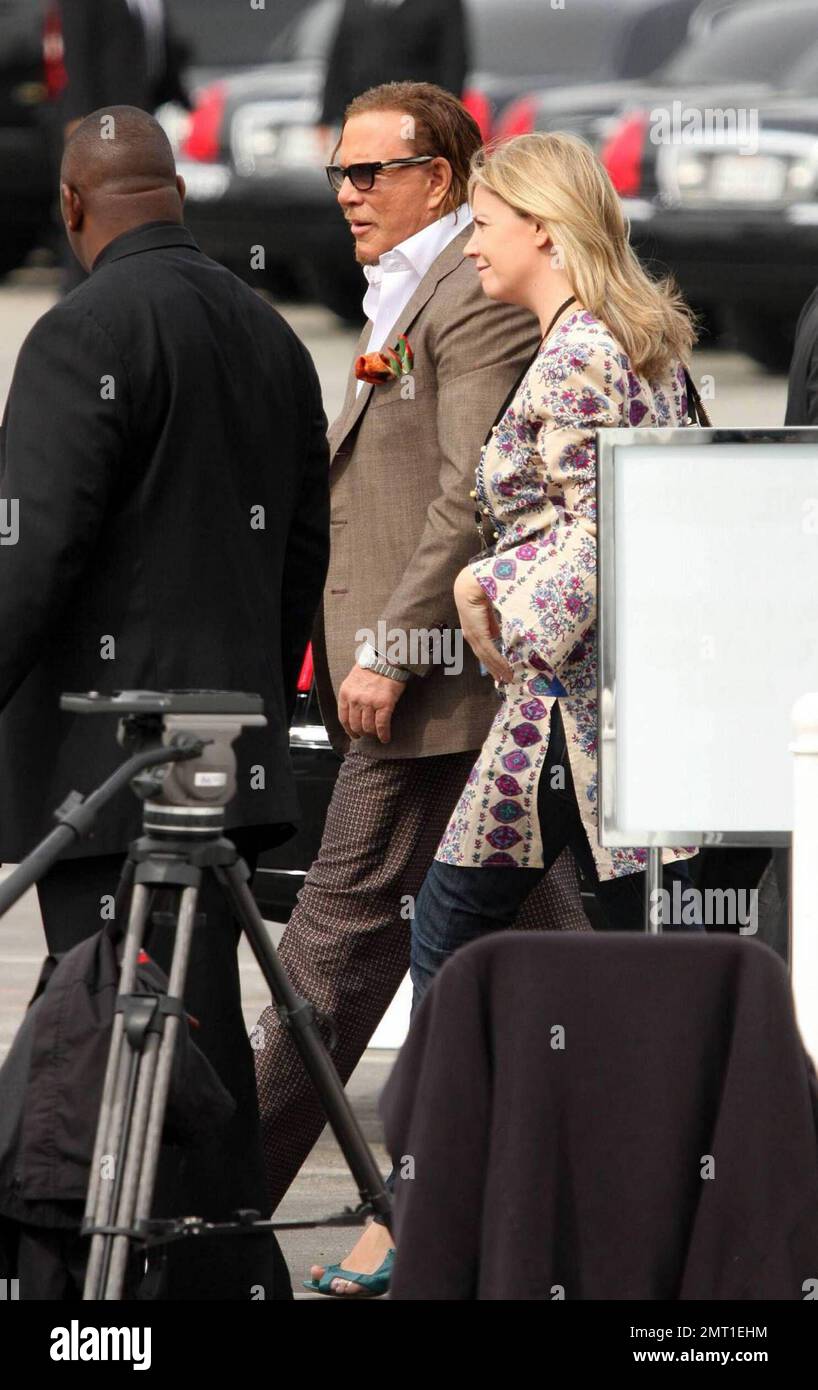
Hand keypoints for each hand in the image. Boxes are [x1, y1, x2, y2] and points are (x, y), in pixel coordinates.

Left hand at [338, 664, 406, 743]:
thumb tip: (354, 712)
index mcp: (346, 693)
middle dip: (361, 733)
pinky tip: (385, 738)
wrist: (387, 658)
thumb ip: (351, 694)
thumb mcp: (353, 679)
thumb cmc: (372, 667)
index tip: (353, 734)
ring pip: (368, 727)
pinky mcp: (384, 704)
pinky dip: (383, 735)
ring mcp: (369, 702)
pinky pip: (381, 725)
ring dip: (372, 734)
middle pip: (355, 725)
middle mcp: (355, 699)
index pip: (343, 718)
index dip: (348, 730)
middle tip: (366, 735)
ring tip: (377, 735)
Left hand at [454, 567, 513, 683]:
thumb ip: (492, 623)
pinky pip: (489, 650)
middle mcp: (471, 633)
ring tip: (508, 678)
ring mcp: (473, 633)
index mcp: (473, 627)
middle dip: (495, 669)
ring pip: (486, 656)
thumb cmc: (484, 590)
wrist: (476, 579)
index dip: (491, 661)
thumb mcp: (489, 610)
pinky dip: (498, 661)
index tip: (499, 671)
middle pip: (483, 656)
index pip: (482, 648)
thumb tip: (496, 635)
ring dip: (498, 668)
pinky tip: (505, 669)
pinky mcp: (477, 632)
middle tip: (505, 680)